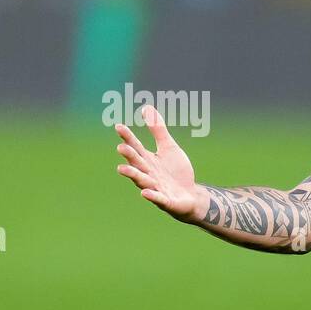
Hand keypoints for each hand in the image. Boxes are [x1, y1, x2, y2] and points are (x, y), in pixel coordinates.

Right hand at [114, 105, 204, 221]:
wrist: (191, 196)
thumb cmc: (176, 172)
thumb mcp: (168, 148)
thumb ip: (158, 130)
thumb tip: (146, 108)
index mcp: (148, 160)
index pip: (136, 147)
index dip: (128, 137)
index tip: (119, 126)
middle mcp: (148, 174)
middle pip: (137, 163)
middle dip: (129, 156)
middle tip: (121, 147)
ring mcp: (156, 188)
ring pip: (142, 181)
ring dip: (133, 175)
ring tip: (122, 169)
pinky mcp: (166, 201)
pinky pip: (158, 199)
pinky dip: (152, 196)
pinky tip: (144, 193)